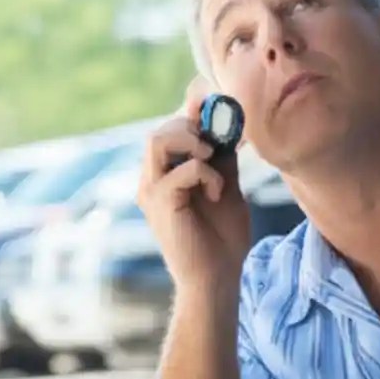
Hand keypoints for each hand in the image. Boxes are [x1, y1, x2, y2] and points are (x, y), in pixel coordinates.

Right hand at [138, 86, 250, 291]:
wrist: (217, 278)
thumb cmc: (221, 238)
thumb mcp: (226, 185)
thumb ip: (221, 157)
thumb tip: (227, 123)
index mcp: (166, 173)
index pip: (169, 128)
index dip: (190, 109)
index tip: (215, 100)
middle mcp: (153, 179)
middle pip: (160, 130)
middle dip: (192, 125)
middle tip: (218, 140)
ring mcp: (152, 190)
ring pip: (157, 140)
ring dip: (190, 140)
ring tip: (210, 156)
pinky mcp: (160, 203)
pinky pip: (179, 170)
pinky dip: (204, 173)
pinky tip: (217, 192)